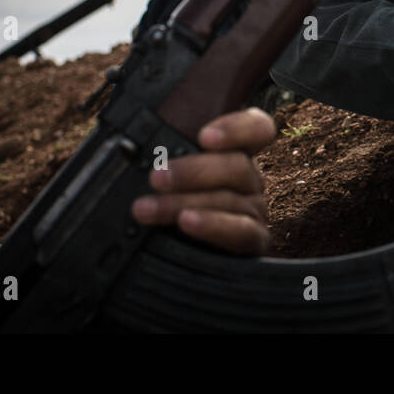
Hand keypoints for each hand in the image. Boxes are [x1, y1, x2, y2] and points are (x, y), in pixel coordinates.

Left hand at [130, 107, 275, 254]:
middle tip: (156, 178)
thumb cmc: (169, 207)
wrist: (174, 265)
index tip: (204, 136)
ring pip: (230, 199)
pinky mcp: (254, 241)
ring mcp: (254, 211)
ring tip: (148, 209)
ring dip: (184, 202)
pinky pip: (241, 231)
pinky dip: (212, 225)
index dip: (237, 128)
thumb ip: (167, 158)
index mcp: (236, 153)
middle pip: (238, 165)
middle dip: (193, 171)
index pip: (256, 129)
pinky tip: (187, 222)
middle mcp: (250, 180)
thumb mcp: (168, 177)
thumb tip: (136, 147)